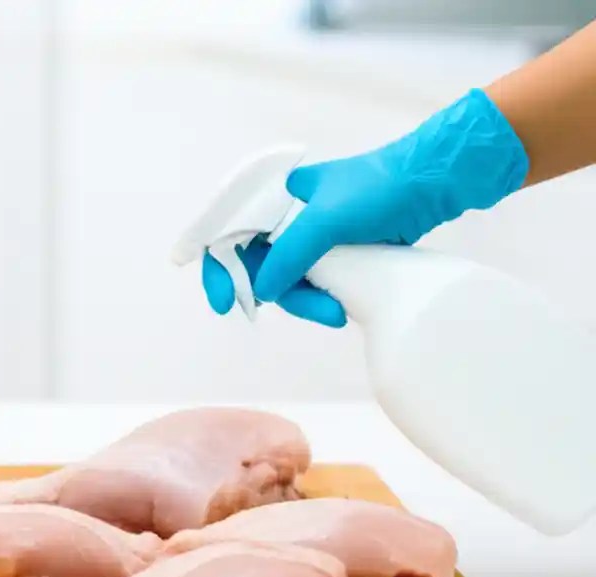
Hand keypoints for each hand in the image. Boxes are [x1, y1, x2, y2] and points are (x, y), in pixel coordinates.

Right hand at [202, 88, 528, 326]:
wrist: (434, 184)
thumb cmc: (378, 189)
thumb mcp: (326, 221)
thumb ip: (289, 255)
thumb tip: (262, 290)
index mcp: (275, 199)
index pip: (231, 236)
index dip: (221, 271)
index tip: (224, 303)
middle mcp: (288, 218)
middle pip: (261, 268)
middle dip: (282, 295)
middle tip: (316, 312)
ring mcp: (314, 238)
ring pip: (289, 282)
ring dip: (308, 303)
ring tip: (337, 313)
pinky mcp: (339, 255)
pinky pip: (314, 285)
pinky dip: (323, 299)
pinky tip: (342, 307)